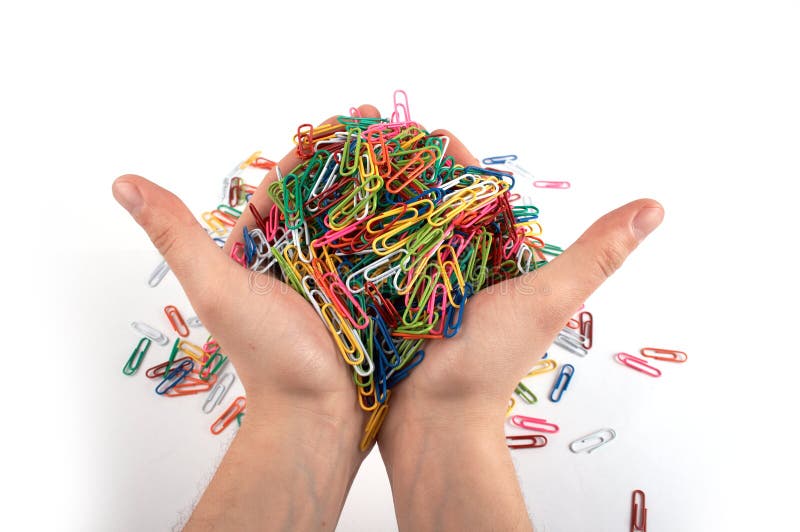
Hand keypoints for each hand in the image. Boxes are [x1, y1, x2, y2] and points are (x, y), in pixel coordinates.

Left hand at [111, 105, 381, 530]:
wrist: (316, 411)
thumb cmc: (265, 353)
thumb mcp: (216, 286)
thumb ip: (176, 233)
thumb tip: (121, 182)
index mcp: (262, 249)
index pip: (284, 187)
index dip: (309, 152)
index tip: (338, 120)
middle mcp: (300, 257)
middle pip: (327, 197)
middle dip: (354, 159)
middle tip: (382, 121)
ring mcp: (339, 274)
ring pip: (359, 218)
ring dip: (383, 185)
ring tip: (413, 149)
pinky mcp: (371, 291)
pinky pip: (385, 249)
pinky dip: (402, 223)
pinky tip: (427, 196)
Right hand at [377, 131, 663, 530]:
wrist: (435, 422)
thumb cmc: (490, 363)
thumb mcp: (545, 300)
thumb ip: (594, 255)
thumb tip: (657, 206)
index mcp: (492, 258)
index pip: (475, 194)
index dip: (456, 162)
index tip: (432, 133)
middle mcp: (453, 266)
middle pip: (429, 205)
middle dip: (404, 169)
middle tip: (374, 134)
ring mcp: (413, 283)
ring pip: (393, 227)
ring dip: (372, 197)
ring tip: (343, 160)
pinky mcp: (380, 300)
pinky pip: (365, 257)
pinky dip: (349, 234)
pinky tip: (324, 210)